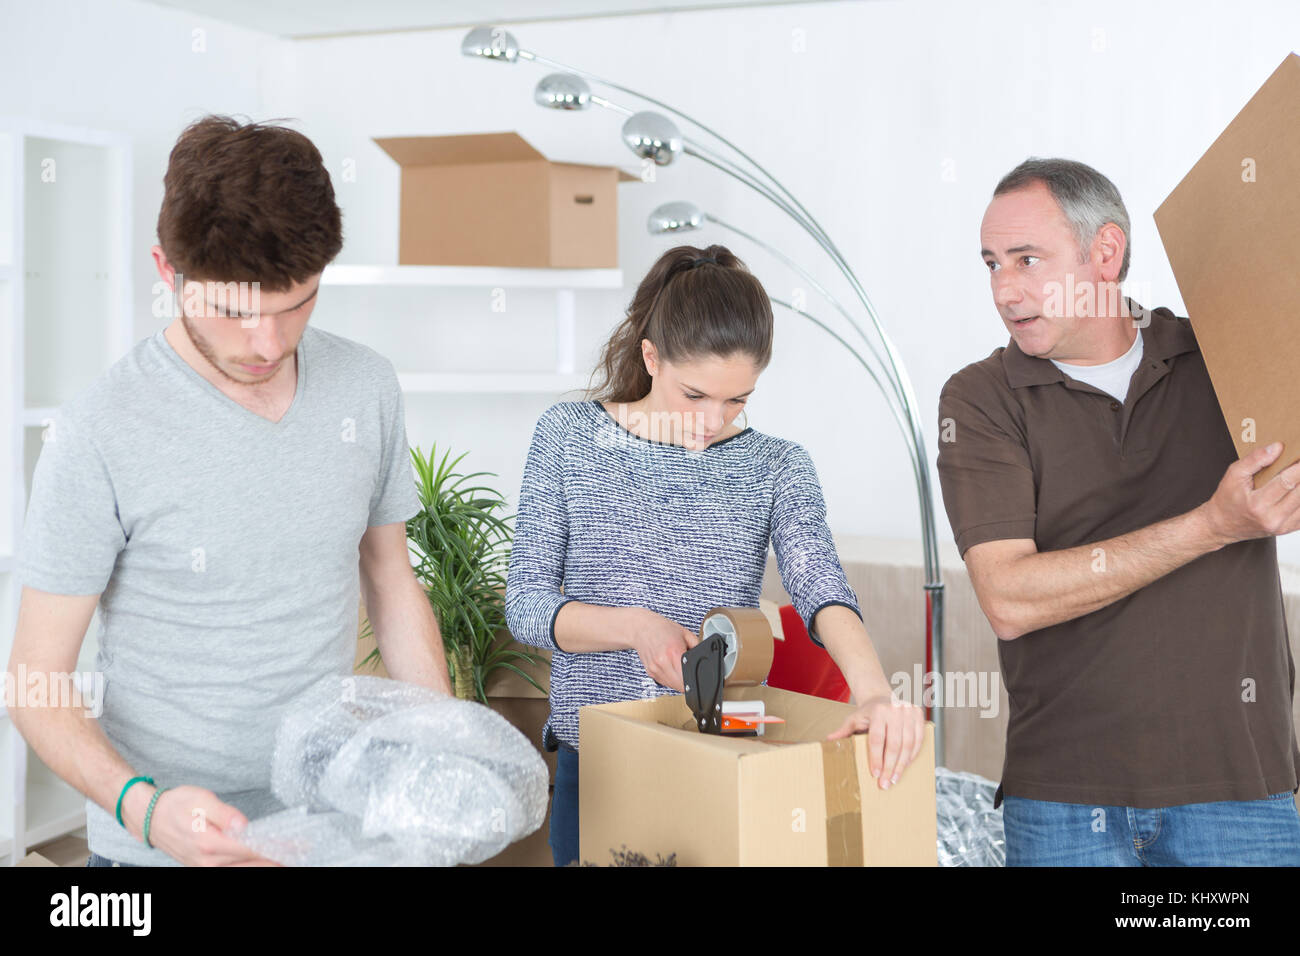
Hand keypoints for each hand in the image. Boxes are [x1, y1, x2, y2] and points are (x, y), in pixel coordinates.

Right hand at [125, 784, 281, 866]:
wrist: (150, 817)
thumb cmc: (176, 804)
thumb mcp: (201, 799)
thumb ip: (225, 814)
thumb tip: (243, 825)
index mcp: (208, 842)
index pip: (249, 849)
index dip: (274, 848)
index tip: (295, 846)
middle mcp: (207, 861)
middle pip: (249, 865)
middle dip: (275, 859)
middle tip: (300, 852)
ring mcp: (205, 867)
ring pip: (241, 871)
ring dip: (264, 865)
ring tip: (287, 858)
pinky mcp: (204, 868)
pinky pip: (231, 871)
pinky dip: (250, 867)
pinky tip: (263, 861)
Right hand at [627, 608, 699, 692]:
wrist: (642, 628)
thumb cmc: (663, 629)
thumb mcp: (686, 634)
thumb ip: (697, 648)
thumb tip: (705, 660)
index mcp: (673, 652)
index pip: (687, 678)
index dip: (695, 680)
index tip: (698, 678)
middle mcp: (662, 662)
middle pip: (680, 686)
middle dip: (688, 682)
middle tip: (689, 671)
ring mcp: (655, 669)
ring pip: (672, 686)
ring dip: (679, 682)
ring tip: (679, 667)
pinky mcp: (650, 672)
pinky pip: (665, 682)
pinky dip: (671, 679)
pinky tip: (670, 667)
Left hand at [827, 693, 925, 789]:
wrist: (882, 697)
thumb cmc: (868, 712)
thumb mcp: (853, 719)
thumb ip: (843, 731)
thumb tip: (829, 741)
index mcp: (878, 711)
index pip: (877, 739)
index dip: (876, 758)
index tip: (875, 774)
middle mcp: (895, 709)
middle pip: (894, 744)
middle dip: (890, 767)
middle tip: (885, 783)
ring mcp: (909, 711)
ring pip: (908, 744)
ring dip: (902, 764)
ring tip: (895, 778)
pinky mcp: (919, 715)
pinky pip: (919, 739)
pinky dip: (912, 755)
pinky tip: (905, 766)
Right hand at [1200, 442, 1299, 547]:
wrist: (1224, 524)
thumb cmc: (1228, 499)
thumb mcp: (1234, 475)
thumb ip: (1254, 460)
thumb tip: (1277, 448)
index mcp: (1257, 505)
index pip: (1287, 482)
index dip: (1299, 468)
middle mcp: (1272, 518)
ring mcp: (1283, 526)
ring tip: (1297, 476)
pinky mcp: (1289, 528)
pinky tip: (1296, 488)